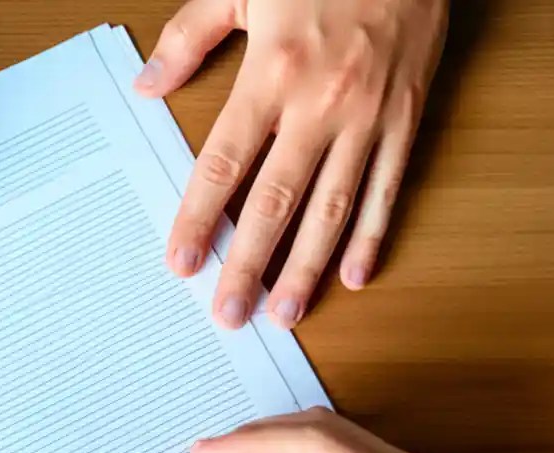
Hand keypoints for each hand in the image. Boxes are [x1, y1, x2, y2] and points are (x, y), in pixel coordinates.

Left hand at [136, 0, 447, 328]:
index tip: (181, 263)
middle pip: (274, 203)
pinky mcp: (407, 118)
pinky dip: (372, 237)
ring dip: (305, 268)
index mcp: (272, 74)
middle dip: (247, 265)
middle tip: (227, 313)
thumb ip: (190, 37)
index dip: (198, 219)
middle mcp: (320, 105)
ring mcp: (368, 117)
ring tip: (282, 313)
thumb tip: (146, 85)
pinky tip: (353, 278)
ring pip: (332, 210)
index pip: (224, 165)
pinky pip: (389, 189)